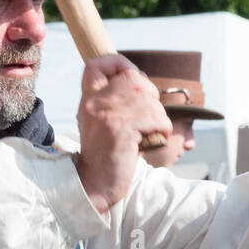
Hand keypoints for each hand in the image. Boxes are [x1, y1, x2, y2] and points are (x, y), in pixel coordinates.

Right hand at [74, 55, 171, 214]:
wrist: (95, 186)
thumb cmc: (106, 157)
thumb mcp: (101, 122)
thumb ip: (114, 101)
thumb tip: (142, 82)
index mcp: (88, 100)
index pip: (96, 65)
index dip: (117, 63)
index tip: (129, 73)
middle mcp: (95, 103)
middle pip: (134, 79)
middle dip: (149, 98)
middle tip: (144, 121)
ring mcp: (107, 114)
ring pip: (150, 100)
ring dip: (157, 119)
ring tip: (143, 137)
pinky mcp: (121, 129)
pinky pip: (157, 118)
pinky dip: (161, 131)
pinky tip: (148, 143)